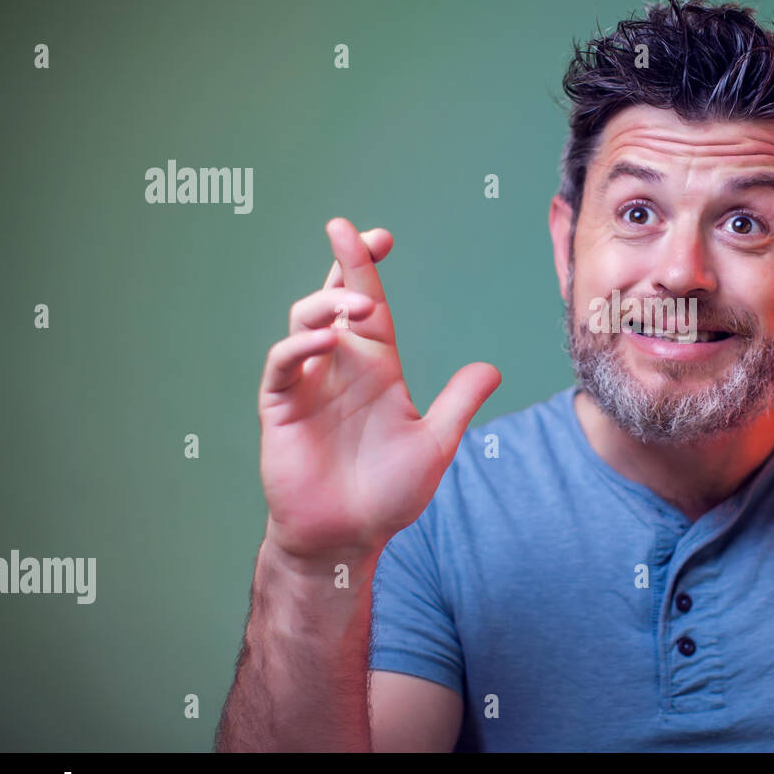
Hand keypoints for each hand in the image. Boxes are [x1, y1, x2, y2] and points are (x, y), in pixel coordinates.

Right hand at [258, 217, 500, 561]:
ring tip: (359, 306)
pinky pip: (283, 364)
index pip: (371, 305)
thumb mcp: (434, 444)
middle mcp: (340, 367)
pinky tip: (328, 341)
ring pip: (305, 322)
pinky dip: (300, 345)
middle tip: (352, 234)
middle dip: (343, 263)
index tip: (381, 236)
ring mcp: (308, 384)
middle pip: (335, 299)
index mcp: (376, 368)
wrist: (348, 538)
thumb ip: (458, 403)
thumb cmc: (388, 495)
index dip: (369, 268)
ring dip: (327, 303)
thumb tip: (492, 368)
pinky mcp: (282, 407)